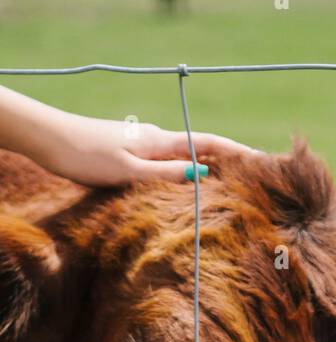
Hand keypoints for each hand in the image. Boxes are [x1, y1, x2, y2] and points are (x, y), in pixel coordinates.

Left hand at [33, 112, 258, 186]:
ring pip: (185, 159)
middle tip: (257, 179)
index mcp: (160, 142)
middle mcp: (156, 141)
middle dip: (230, 163)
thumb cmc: (88, 156)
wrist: (53, 141)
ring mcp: (145, 148)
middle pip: (201, 151)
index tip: (265, 161)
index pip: (209, 145)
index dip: (238, 153)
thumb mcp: (129, 170)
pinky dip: (186, 175)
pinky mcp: (132, 156)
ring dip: (210, 171)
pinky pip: (169, 166)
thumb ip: (165, 174)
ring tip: (233, 188)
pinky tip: (190, 189)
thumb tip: (202, 178)